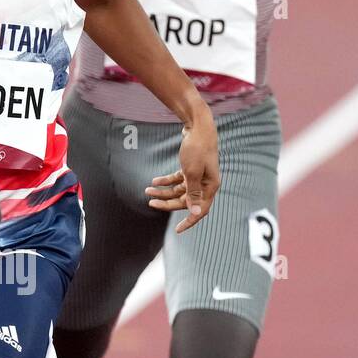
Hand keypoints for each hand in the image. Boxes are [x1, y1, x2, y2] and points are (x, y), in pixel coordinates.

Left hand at [146, 108, 219, 233]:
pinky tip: (155, 181)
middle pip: (185, 201)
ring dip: (163, 191)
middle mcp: (205, 184)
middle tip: (150, 203)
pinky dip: (166, 181)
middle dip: (167, 203)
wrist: (198, 127)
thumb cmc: (197, 149)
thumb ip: (193, 194)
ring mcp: (197, 177)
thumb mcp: (192, 173)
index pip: (200, 210)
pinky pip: (177, 180)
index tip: (178, 230)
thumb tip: (196, 213)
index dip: (189, 221)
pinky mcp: (190, 169)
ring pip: (178, 190)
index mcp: (210, 187)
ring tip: (147, 190)